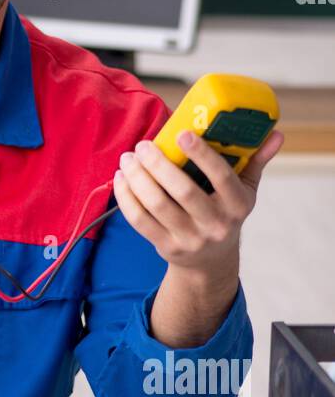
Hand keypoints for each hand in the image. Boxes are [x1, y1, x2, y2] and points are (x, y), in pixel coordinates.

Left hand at [112, 126, 283, 276]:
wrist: (210, 261)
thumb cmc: (225, 213)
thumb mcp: (244, 191)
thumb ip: (255, 162)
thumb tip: (276, 135)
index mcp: (238, 205)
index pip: (222, 177)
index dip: (202, 155)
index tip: (182, 134)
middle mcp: (216, 224)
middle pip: (183, 191)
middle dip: (159, 164)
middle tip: (143, 145)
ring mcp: (190, 239)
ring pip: (157, 205)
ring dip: (138, 178)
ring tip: (128, 158)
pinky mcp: (166, 247)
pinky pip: (140, 221)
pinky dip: (126, 198)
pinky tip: (122, 178)